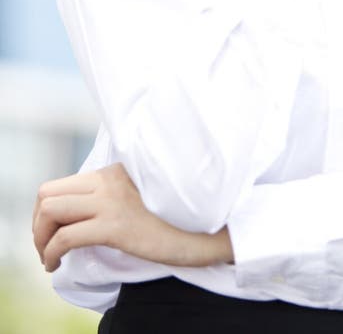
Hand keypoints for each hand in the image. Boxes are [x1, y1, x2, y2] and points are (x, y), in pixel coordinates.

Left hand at [32, 163, 233, 271]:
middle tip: (46, 246)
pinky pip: (65, 237)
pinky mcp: (116, 226)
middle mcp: (108, 181)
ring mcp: (111, 202)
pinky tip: (57, 266)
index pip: (60, 184)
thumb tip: (90, 211)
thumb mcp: (142, 197)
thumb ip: (117, 194)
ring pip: (50, 210)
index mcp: (114, 172)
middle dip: (37, 223)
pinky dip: (51, 253)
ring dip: (40, 238)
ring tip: (50, 258)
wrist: (209, 228)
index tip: (52, 233)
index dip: (46, 211)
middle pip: (47, 193)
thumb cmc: (179, 217)